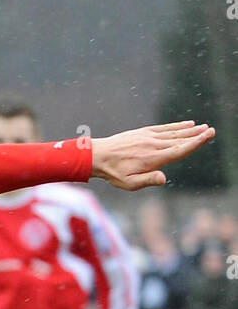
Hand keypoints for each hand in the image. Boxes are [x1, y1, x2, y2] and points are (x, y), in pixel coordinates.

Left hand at [89, 122, 214, 190]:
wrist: (98, 156)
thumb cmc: (114, 173)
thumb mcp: (129, 183)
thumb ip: (147, 181)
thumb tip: (164, 179)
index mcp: (153, 159)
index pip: (179, 150)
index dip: (195, 143)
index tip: (208, 135)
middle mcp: (154, 145)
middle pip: (180, 140)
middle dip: (197, 136)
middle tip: (211, 131)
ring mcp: (149, 137)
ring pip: (174, 133)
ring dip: (190, 130)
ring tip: (203, 127)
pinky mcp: (144, 132)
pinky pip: (164, 128)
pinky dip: (176, 126)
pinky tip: (186, 124)